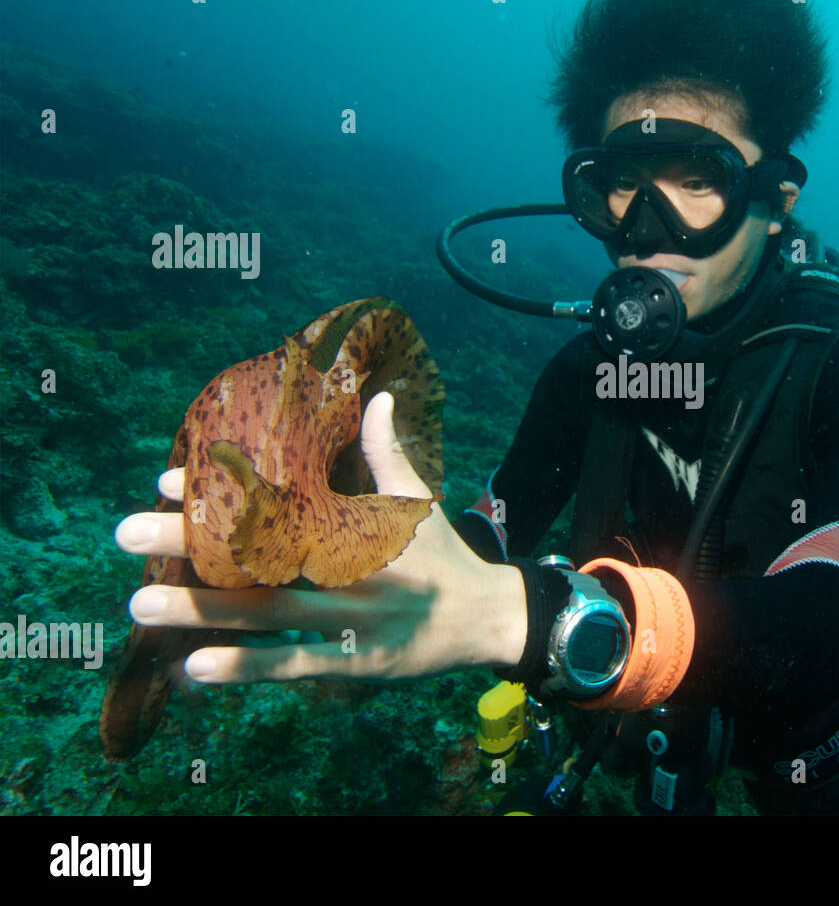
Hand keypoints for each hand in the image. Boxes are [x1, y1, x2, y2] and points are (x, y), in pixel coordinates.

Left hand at [113, 391, 526, 683]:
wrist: (487, 618)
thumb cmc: (443, 555)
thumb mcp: (418, 500)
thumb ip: (389, 451)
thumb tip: (377, 396)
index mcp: (356, 525)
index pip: (279, 503)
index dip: (222, 493)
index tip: (169, 480)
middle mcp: (349, 570)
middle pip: (259, 557)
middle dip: (191, 546)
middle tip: (124, 533)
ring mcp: (349, 619)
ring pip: (267, 614)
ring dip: (200, 610)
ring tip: (139, 603)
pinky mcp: (354, 662)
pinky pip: (294, 665)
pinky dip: (247, 668)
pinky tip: (194, 669)